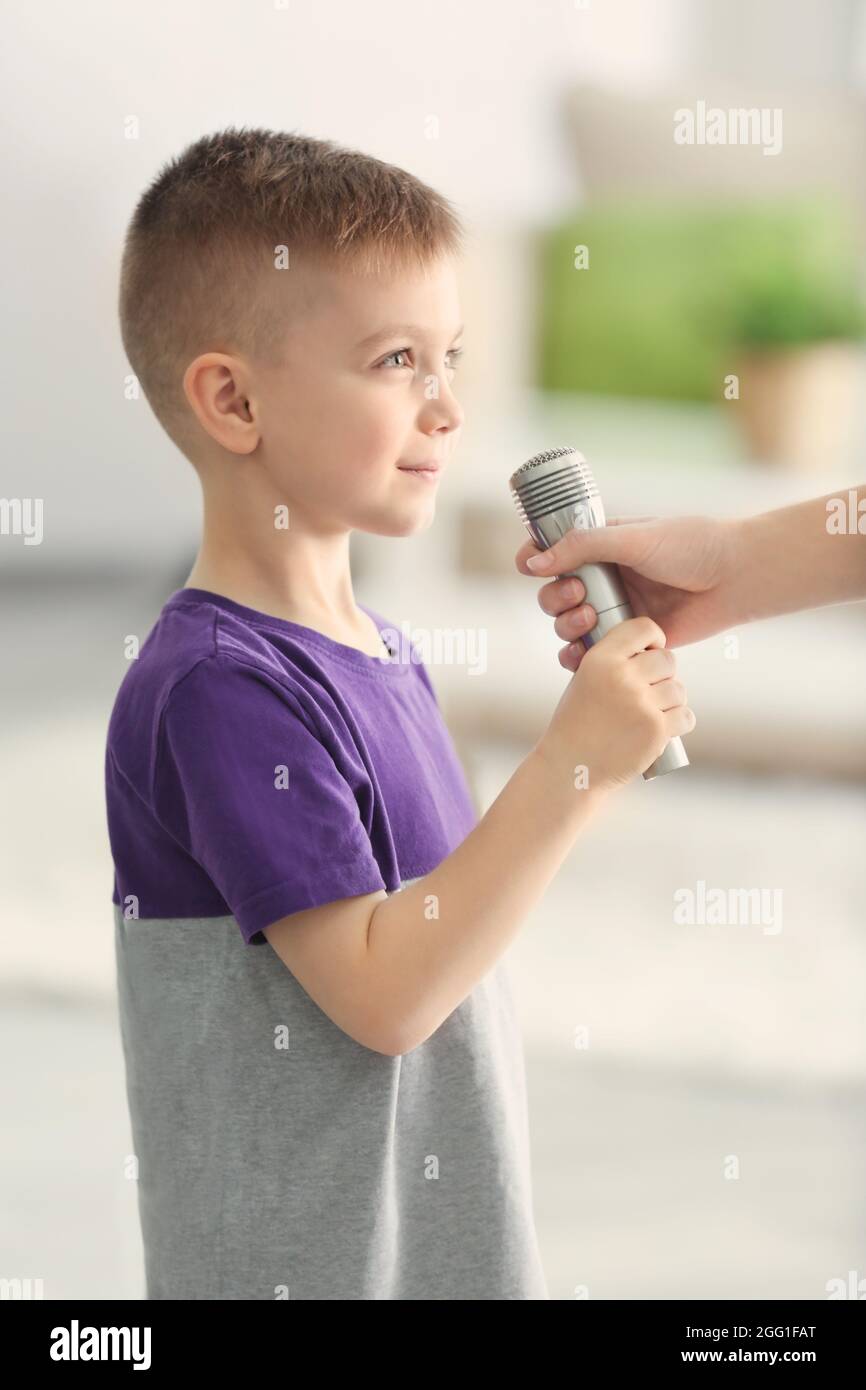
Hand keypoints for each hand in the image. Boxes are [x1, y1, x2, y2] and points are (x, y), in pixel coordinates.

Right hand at [515, 514, 736, 670]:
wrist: (734, 579)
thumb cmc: (691, 547)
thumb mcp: (633, 538)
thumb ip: (583, 547)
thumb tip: (534, 563)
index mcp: (603, 546)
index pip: (554, 551)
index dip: (536, 559)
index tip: (529, 567)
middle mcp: (605, 578)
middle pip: (555, 593)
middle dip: (556, 598)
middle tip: (578, 596)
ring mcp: (616, 610)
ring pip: (569, 624)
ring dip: (567, 625)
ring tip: (590, 620)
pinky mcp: (630, 640)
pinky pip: (592, 652)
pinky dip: (577, 656)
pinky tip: (579, 656)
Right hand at [536, 616, 695, 790]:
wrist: (570, 766)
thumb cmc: (576, 724)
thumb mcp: (584, 679)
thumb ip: (614, 661)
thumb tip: (650, 651)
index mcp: (601, 659)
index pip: (643, 628)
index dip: (654, 639)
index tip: (651, 653)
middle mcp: (621, 676)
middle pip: (668, 660)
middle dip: (663, 676)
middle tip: (649, 693)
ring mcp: (640, 703)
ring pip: (678, 690)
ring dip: (671, 702)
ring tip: (650, 715)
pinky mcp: (656, 729)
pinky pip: (685, 716)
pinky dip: (678, 724)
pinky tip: (661, 730)